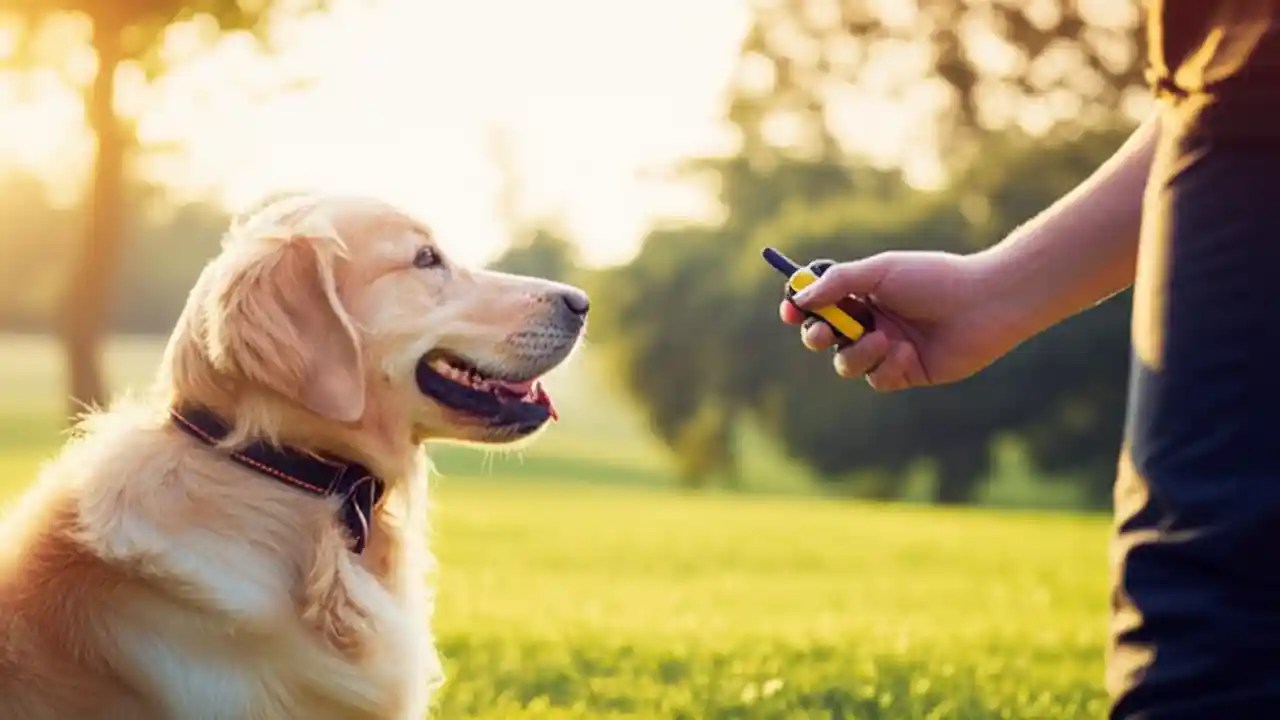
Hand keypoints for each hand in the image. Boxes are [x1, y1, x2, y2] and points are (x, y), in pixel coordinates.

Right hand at [779, 251, 1026, 391]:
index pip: (819, 304)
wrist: (984, 304)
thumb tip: (799, 298)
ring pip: (847, 363)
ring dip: (858, 353)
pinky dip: (887, 367)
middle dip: (819, 336)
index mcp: (863, 294)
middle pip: (824, 337)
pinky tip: (909, 352)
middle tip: (826, 332)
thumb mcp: (880, 271)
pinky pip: (877, 380)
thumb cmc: (934, 279)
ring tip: (884, 340)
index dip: (800, 309)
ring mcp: (887, 349)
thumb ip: (838, 283)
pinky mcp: (906, 373)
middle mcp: (872, 321)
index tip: (790, 311)